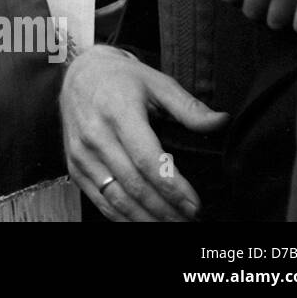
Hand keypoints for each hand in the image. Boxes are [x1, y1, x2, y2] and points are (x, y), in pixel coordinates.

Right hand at [60, 45, 227, 221]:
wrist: (78, 73)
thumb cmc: (121, 78)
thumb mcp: (157, 83)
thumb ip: (189, 107)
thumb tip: (221, 122)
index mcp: (118, 112)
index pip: (147, 160)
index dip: (173, 187)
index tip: (195, 205)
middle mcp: (95, 135)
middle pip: (134, 185)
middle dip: (166, 209)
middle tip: (191, 219)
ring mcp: (81, 153)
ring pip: (116, 199)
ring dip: (147, 219)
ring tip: (173, 224)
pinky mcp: (74, 166)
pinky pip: (100, 200)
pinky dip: (123, 218)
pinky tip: (146, 221)